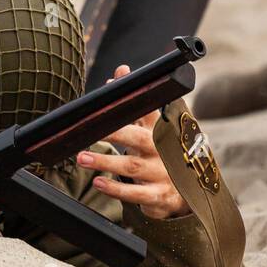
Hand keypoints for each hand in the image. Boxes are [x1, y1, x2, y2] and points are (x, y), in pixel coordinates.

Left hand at [75, 64, 190, 219]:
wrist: (184, 193)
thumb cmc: (159, 155)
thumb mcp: (148, 129)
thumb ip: (134, 104)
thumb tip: (120, 70)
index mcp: (161, 130)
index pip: (148, 110)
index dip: (133, 98)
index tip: (113, 85)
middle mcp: (164, 150)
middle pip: (139, 138)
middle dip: (115, 133)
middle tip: (89, 130)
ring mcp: (163, 173)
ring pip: (133, 166)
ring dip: (106, 162)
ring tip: (82, 158)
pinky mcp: (159, 195)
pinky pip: (137, 194)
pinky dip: (116, 189)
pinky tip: (98, 182)